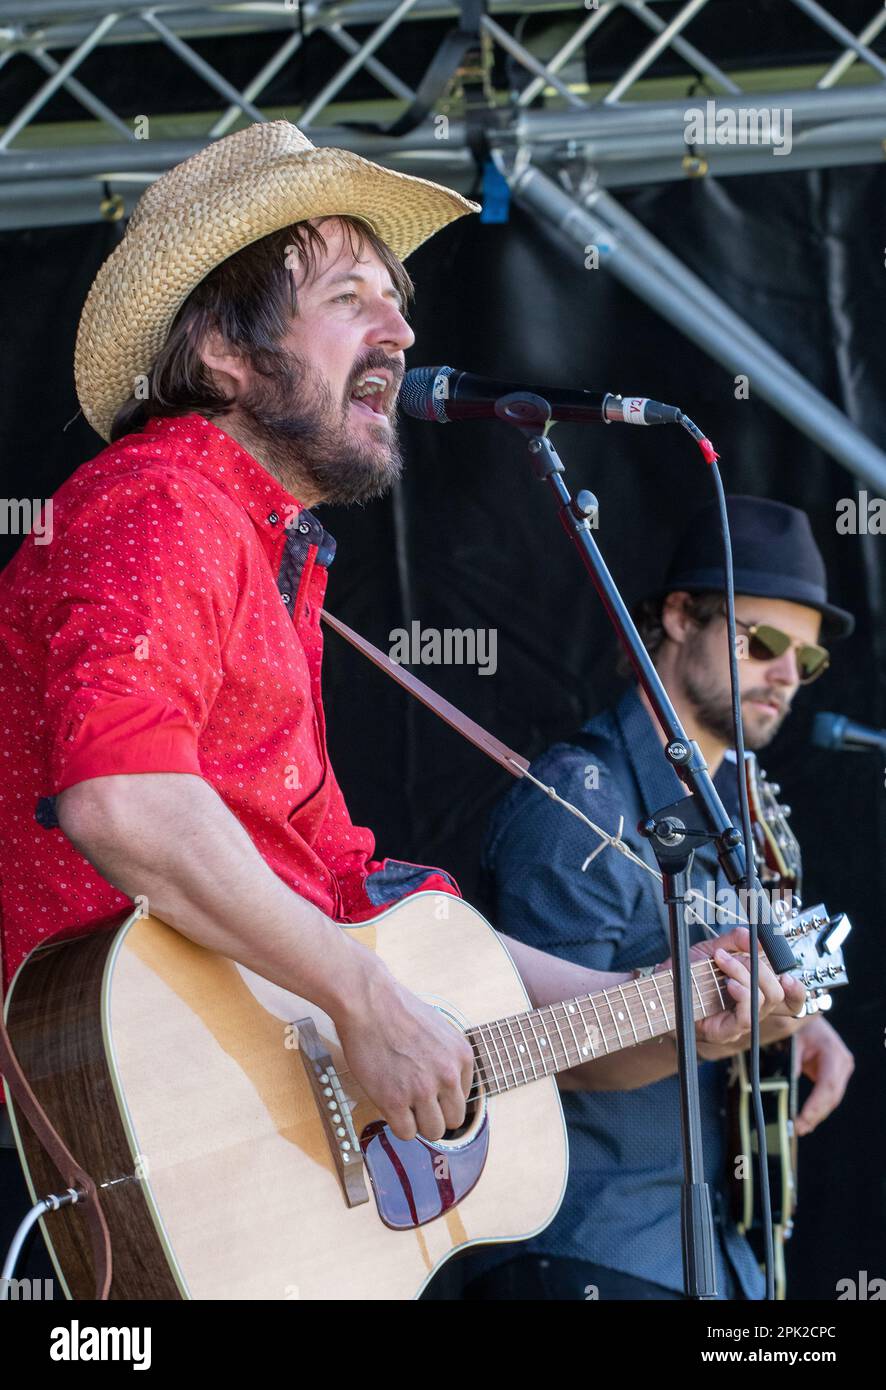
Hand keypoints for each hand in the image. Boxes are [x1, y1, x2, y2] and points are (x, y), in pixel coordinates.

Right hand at [334, 951, 475, 1142]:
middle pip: (453, 1120)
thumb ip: (447, 1059)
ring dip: (418, 1123)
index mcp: (462, 1057)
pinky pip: (406, 1133)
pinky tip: (389, 1107)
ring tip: (402, 1106)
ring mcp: (421, 1090)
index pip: (463, 1098)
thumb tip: (446, 1088)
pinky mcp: (394, 1100)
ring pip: (433, 1131)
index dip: (442, 1098)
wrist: (368, 1001)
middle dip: (435, 1115)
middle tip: (416, 1105)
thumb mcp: (439, 1030)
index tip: (427, 1091)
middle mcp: (448, 1075)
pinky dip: (398, 1125)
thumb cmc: (397, 1011)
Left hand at [682, 925, 795, 1047]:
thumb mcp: (711, 950)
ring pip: (763, 1001)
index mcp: (754, 992)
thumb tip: (751, 934)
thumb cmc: (687, 975)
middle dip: (761, 969)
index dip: (797, 989)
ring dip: (745, 975)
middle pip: (778, 995)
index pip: (789, 999)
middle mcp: (751, 1010)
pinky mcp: (726, 1033)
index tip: (788, 972)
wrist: (658, 991)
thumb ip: (733, 941)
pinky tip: (729, 984)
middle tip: (737, 956)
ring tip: (723, 963)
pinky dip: (742, 995)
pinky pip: (746, 1017)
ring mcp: (739, 1023)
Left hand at [793, 1016, 853, 1135]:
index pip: (827, 1085)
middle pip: (831, 1096)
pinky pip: (826, 1096)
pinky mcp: (834, 1076)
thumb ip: (791, 1063)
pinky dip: (816, 1108)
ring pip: (830, 1100)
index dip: (816, 1105)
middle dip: (815, 1115)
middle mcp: (842, 1063)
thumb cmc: (799, 1026)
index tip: (803, 1119)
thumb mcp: (792, 1041)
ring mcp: (840, 1071)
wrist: (806, 1015)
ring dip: (816, 1115)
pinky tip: (805, 1119)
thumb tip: (785, 1089)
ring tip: (800, 1128)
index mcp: (833, 1052)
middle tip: (798, 1129)